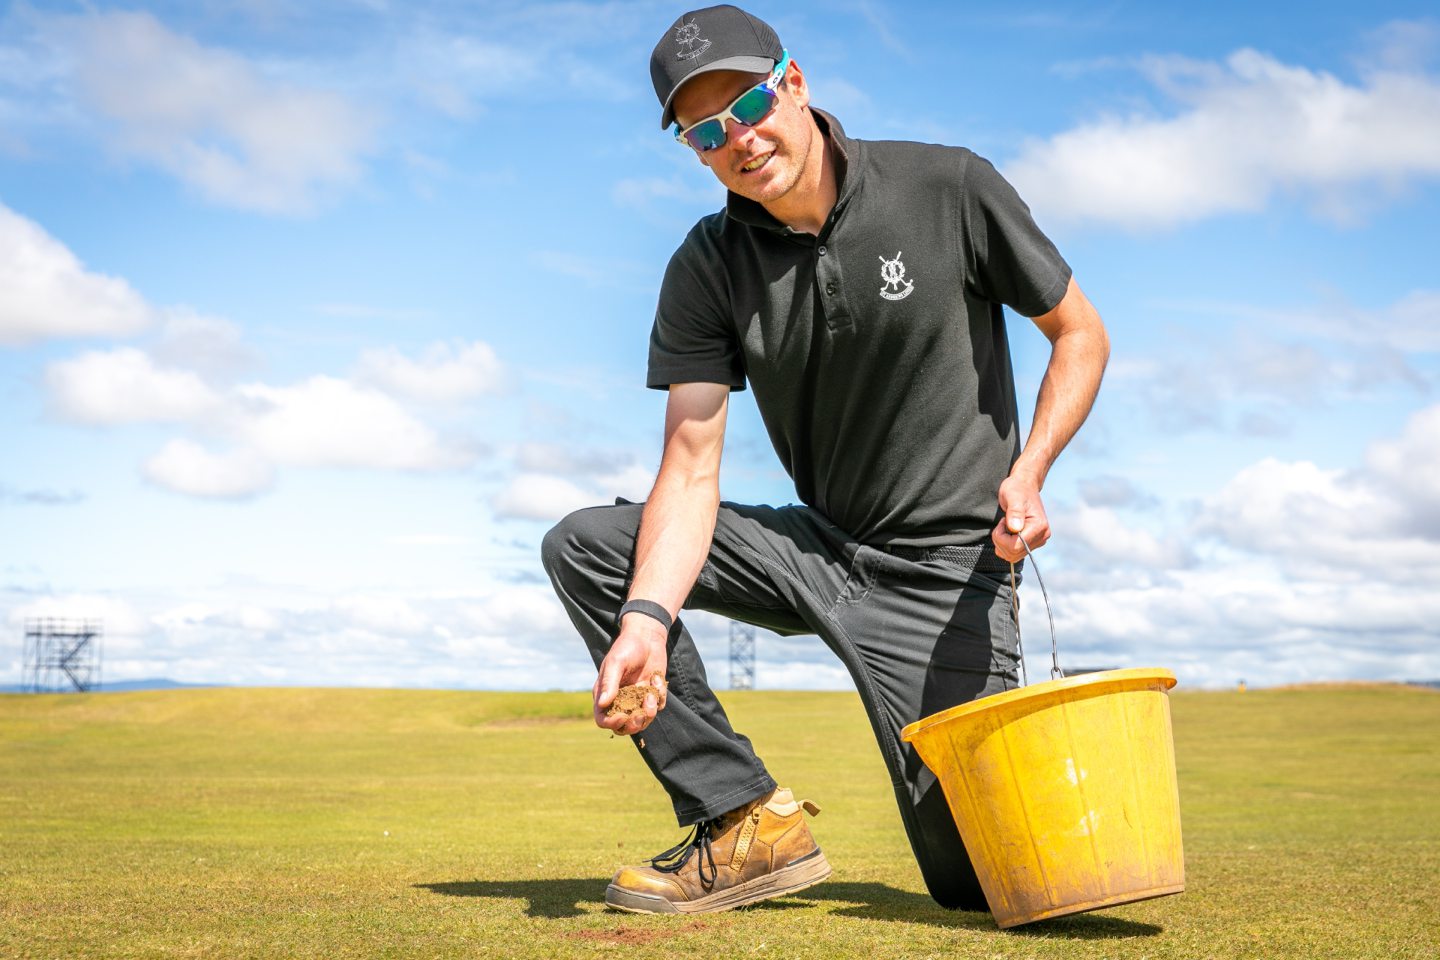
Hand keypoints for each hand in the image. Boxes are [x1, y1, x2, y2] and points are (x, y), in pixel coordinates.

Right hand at [593, 614, 669, 736]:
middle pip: (624, 727)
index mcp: (605, 694)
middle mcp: (620, 700)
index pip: (603, 719)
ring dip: (649, 711)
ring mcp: (637, 699)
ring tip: (652, 692)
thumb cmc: (627, 646)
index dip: (612, 723)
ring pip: (643, 720)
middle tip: (642, 714)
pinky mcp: (652, 694)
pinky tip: (656, 677)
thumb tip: (602, 704)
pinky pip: (658, 706)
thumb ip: (609, 683)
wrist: (648, 636)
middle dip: (634, 725)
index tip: (623, 717)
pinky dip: (659, 695)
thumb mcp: (616, 662)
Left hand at [992, 472, 1050, 562]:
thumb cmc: (1017, 489)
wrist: (1024, 486)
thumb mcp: (1012, 497)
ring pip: (1013, 556)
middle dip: (1001, 540)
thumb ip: (1014, 512)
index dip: (1002, 537)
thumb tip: (1015, 528)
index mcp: (1039, 527)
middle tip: (1002, 523)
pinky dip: (1006, 545)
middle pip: (1013, 554)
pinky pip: (1015, 553)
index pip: (1015, 546)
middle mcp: (1042, 536)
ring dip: (1002, 543)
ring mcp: (1038, 541)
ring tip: (1006, 525)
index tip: (1002, 521)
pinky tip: (1008, 531)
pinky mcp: (1033, 543)